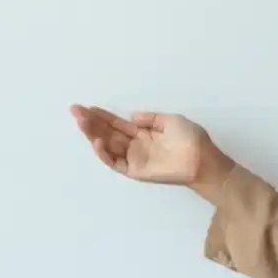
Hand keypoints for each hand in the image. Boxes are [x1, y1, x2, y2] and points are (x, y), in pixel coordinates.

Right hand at [69, 104, 232, 187]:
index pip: (117, 123)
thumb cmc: (190, 138)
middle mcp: (135, 145)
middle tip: (75, 111)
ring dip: (93, 134)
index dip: (102, 116)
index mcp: (143, 132)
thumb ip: (151, 118)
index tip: (87, 107)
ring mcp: (133, 158)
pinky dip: (104, 153)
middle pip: (108, 132)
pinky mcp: (134, 170)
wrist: (201, 159)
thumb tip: (132, 116)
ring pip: (107, 145)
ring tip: (81, 122)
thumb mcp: (171, 120)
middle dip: (91, 122)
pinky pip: (115, 162)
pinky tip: (97, 141)